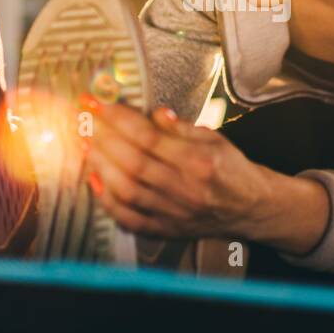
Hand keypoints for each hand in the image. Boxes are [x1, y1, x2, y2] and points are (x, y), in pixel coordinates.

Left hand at [81, 95, 271, 241]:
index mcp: (201, 161)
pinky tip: (94, 179)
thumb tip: (153, 113)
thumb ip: (182, 126)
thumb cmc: (231, 170)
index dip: (117, 118)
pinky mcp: (166, 229)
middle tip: (82, 118)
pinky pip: (129, 218)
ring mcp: (174, 213)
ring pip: (127, 190)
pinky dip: (107, 200)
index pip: (149, 137)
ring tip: (84, 142)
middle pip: (133, 162)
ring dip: (99, 164)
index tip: (97, 103)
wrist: (250, 208)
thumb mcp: (215, 137)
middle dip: (101, 136)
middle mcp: (186, 189)